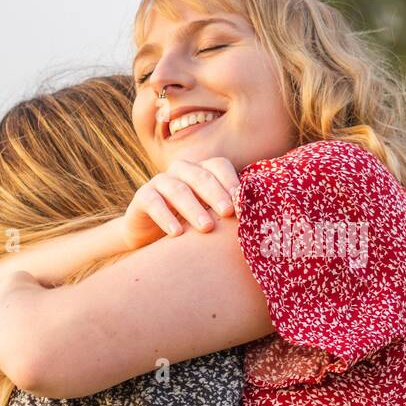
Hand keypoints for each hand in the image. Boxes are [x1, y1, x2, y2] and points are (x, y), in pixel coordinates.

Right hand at [119, 157, 240, 250]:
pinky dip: (165, 216)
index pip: (219, 166)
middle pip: (200, 175)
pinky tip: (177, 233)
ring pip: (177, 188)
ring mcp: (160, 182)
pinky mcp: (142, 197)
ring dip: (193, 207)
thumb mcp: (211, 218)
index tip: (243, 204)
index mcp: (202, 171)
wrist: (151, 239)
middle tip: (228, 213)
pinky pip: (153, 202)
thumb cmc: (190, 227)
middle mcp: (182, 171)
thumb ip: (229, 213)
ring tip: (206, 227)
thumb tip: (263, 221)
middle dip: (216, 194)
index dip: (231, 181)